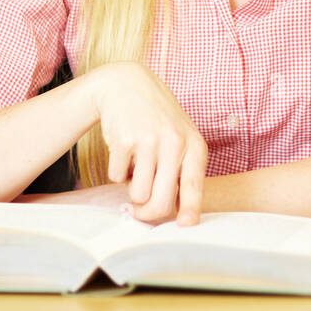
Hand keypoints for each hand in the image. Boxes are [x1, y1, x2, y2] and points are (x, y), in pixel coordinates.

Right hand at [85, 62, 207, 225]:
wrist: (127, 84)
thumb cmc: (157, 119)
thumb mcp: (180, 138)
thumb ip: (181, 171)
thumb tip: (179, 215)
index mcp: (194, 145)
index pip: (194, 186)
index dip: (190, 210)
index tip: (186, 225)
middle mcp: (175, 143)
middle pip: (161, 201)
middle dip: (148, 214)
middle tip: (139, 213)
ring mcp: (149, 140)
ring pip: (137, 194)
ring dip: (131, 190)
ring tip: (135, 169)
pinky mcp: (124, 140)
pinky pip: (116, 177)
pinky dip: (117, 171)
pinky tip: (124, 150)